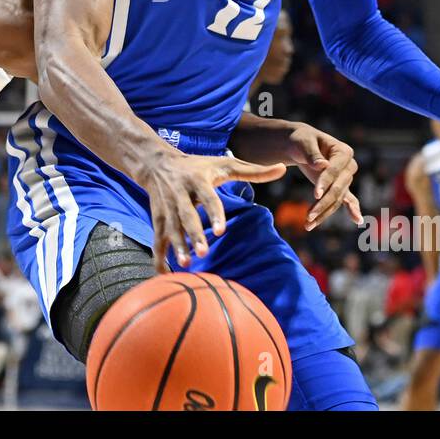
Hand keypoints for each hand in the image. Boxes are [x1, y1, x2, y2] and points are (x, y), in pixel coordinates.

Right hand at [142, 152, 285, 271]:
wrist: (158, 163)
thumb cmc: (199, 166)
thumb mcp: (225, 165)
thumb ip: (254, 171)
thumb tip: (283, 169)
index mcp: (198, 180)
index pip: (207, 198)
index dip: (213, 214)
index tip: (220, 231)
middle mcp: (180, 194)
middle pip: (187, 216)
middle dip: (194, 235)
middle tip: (204, 253)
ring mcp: (167, 208)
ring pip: (171, 229)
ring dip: (177, 247)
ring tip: (186, 264)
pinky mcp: (157, 219)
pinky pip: (157, 239)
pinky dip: (159, 257)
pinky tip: (164, 275)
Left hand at [284, 123, 362, 229]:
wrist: (301, 145)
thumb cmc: (302, 141)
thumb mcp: (303, 142)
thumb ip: (312, 154)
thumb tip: (322, 165)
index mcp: (343, 151)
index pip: (334, 170)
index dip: (325, 182)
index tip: (315, 194)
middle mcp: (349, 166)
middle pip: (338, 188)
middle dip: (323, 203)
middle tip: (308, 216)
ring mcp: (346, 178)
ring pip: (337, 199)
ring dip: (324, 213)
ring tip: (308, 225)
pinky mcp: (341, 187)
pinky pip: (346, 200)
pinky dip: (352, 210)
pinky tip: (358, 221)